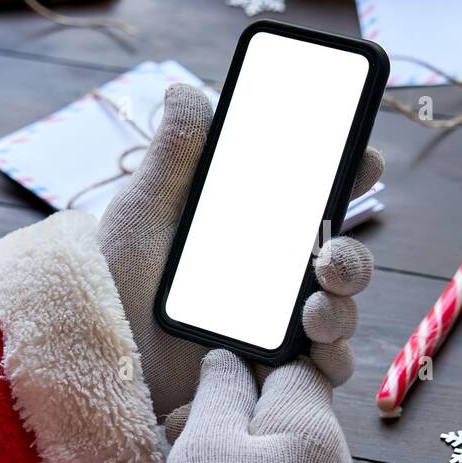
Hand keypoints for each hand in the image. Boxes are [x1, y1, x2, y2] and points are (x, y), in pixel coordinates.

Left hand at [98, 84, 382, 418]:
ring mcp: (279, 326)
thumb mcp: (143, 213)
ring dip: (343, 306)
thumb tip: (185, 88)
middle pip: (342, 259)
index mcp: (253, 230)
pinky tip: (313, 349)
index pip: (318, 199)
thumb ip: (174, 154)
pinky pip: (324, 369)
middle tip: (330, 255)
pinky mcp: (274, 374)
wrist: (96, 358)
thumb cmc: (115, 282)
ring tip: (316, 308)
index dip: (352, 175)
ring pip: (341, 312)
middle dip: (352, 256)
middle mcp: (275, 276)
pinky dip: (331, 359)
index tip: (365, 159)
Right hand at [158, 350, 352, 462]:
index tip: (213, 385)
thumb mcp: (208, 439)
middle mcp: (334, 454)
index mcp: (312, 420)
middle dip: (239, 415)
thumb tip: (228, 360)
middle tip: (192, 434)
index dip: (248, 366)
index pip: (292, 364)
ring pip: (284, 450)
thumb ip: (220, 389)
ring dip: (244, 452)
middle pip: (287, 410)